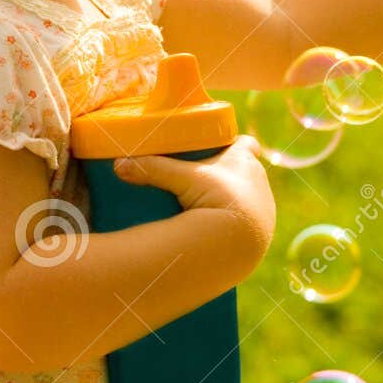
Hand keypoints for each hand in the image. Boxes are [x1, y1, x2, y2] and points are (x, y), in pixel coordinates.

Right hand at [113, 134, 276, 261]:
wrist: (242, 240)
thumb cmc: (218, 199)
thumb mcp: (184, 179)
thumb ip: (154, 168)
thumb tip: (119, 164)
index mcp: (245, 161)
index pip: (245, 143)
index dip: (234, 142)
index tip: (220, 145)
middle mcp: (259, 181)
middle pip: (246, 169)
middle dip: (229, 171)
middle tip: (204, 176)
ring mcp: (264, 207)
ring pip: (249, 196)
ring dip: (235, 198)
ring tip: (210, 205)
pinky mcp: (262, 231)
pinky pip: (250, 221)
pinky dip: (238, 221)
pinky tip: (223, 229)